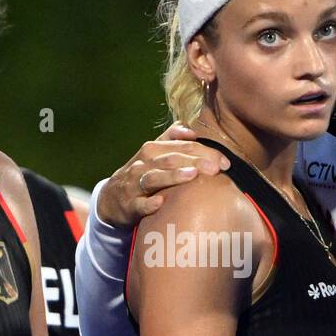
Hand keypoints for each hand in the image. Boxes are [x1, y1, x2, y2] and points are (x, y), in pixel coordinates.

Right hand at [96, 123, 229, 228]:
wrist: (111, 198)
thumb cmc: (141, 175)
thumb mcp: (153, 153)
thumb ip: (171, 138)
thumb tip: (191, 129)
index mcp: (153, 150)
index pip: (182, 147)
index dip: (205, 152)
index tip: (225, 162)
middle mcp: (143, 164)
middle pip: (171, 160)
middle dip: (195, 162)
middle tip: (216, 168)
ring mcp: (134, 185)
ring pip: (154, 178)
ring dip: (173, 176)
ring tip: (192, 175)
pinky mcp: (129, 205)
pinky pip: (138, 205)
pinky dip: (148, 204)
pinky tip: (159, 203)